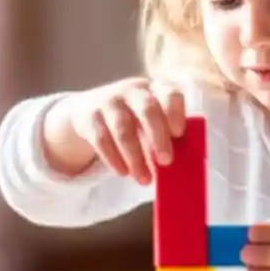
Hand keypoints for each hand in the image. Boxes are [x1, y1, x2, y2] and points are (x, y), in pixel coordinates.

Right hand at [46, 77, 185, 185]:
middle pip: (147, 109)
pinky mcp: (90, 116)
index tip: (179, 133)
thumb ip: (165, 138)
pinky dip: (114, 159)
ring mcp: (109, 101)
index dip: (175, 112)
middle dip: (158, 136)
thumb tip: (179, 167)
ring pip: (123, 129)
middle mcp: (133, 91)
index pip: (169, 93)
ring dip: (135, 157)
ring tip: (144, 179)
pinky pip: (102, 139)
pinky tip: (123, 172)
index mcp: (155, 91)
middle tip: (166, 162)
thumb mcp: (150, 122)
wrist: (90, 111)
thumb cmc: (133, 121)